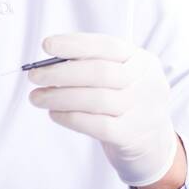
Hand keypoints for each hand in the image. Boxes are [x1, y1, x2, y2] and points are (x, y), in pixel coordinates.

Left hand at [27, 33, 179, 187]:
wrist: (153, 144)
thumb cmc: (128, 104)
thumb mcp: (124, 78)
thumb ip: (95, 66)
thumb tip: (52, 62)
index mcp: (143, 61)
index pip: (108, 46)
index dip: (76, 44)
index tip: (47, 46)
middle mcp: (147, 83)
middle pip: (100, 72)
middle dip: (61, 72)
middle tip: (35, 76)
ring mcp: (142, 110)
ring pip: (95, 99)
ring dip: (59, 96)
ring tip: (37, 97)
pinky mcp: (131, 135)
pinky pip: (96, 125)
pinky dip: (70, 117)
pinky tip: (55, 114)